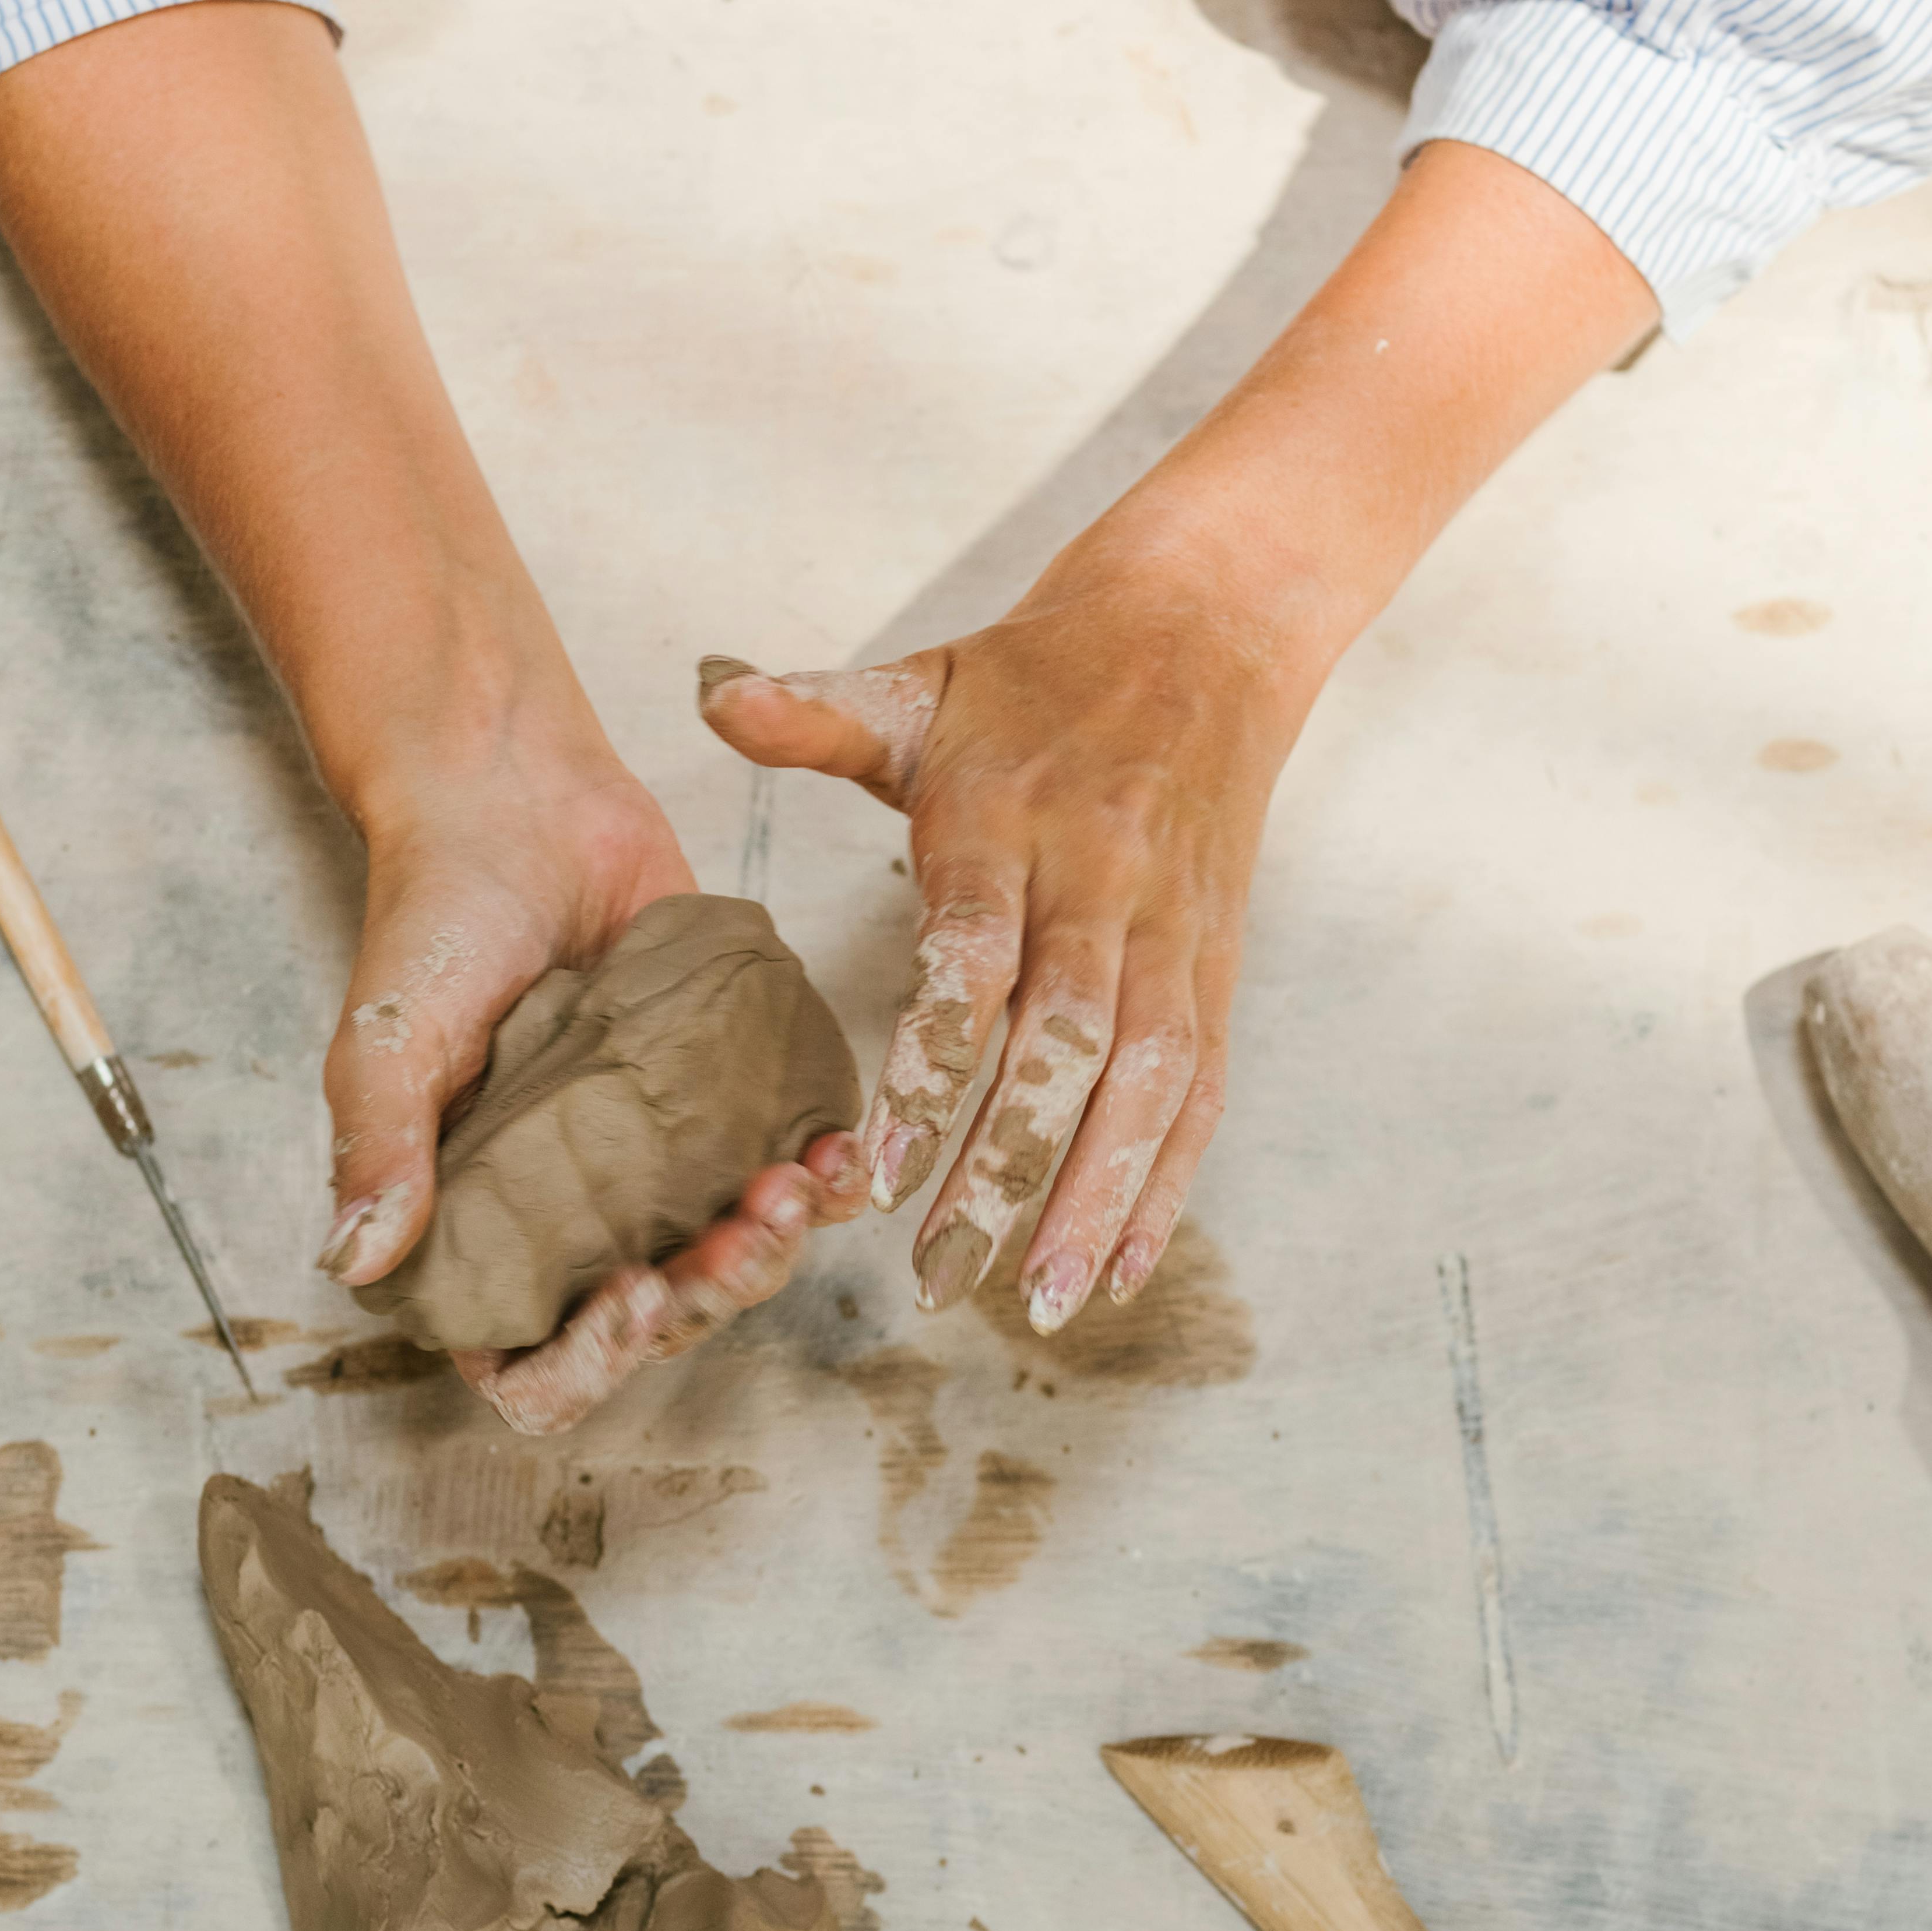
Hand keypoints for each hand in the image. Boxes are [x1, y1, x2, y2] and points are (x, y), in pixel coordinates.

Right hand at [321, 748, 866, 1433]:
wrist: (514, 799)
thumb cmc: (432, 916)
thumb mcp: (386, 1036)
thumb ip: (377, 1147)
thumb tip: (353, 1261)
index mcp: (474, 1233)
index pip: (529, 1365)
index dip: (587, 1366)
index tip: (630, 1299)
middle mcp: (566, 1219)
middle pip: (650, 1323)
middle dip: (708, 1298)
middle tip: (744, 1232)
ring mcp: (647, 1170)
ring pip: (725, 1264)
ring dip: (771, 1250)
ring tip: (794, 1189)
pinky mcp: (716, 1105)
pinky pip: (777, 1175)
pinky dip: (815, 1182)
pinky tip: (833, 1155)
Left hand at [697, 528, 1304, 1335]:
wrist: (1203, 629)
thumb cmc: (1033, 678)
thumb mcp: (921, 684)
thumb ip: (815, 714)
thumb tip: (712, 696)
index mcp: (1014, 820)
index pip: (977, 956)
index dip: (936, 1065)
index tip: (883, 1169)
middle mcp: (1104, 884)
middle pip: (1068, 1044)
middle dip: (1009, 1170)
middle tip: (942, 1278)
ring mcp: (1174, 933)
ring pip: (1149, 1081)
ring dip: (1097, 1197)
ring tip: (1038, 1301)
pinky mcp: (1219, 967)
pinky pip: (1202, 1089)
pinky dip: (1165, 1183)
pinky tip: (1116, 1268)